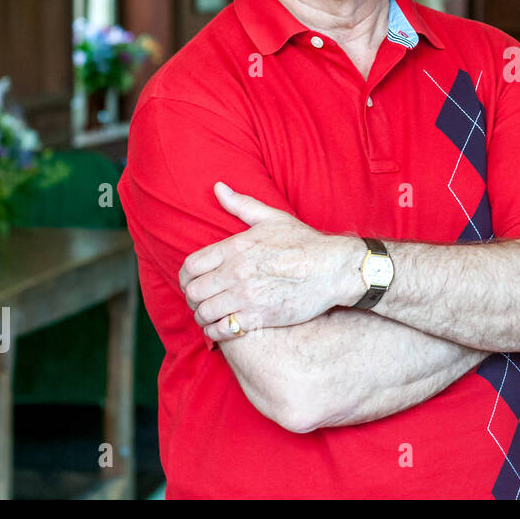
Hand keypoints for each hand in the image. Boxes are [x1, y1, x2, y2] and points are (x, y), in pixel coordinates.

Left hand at [179, 182, 362, 342]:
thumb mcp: (272, 218)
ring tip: (211, 314)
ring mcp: (246, 297)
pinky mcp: (258, 317)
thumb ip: (241, 204)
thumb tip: (217, 187)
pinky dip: (216, 331)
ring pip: (204, 312)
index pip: (191, 266)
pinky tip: (223, 327)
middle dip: (194, 297)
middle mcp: (236, 272)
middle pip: (193, 291)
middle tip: (203, 299)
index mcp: (235, 248)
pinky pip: (223, 330)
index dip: (186, 277)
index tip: (193, 281)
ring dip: (204, 315)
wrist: (333, 269)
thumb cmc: (304, 243)